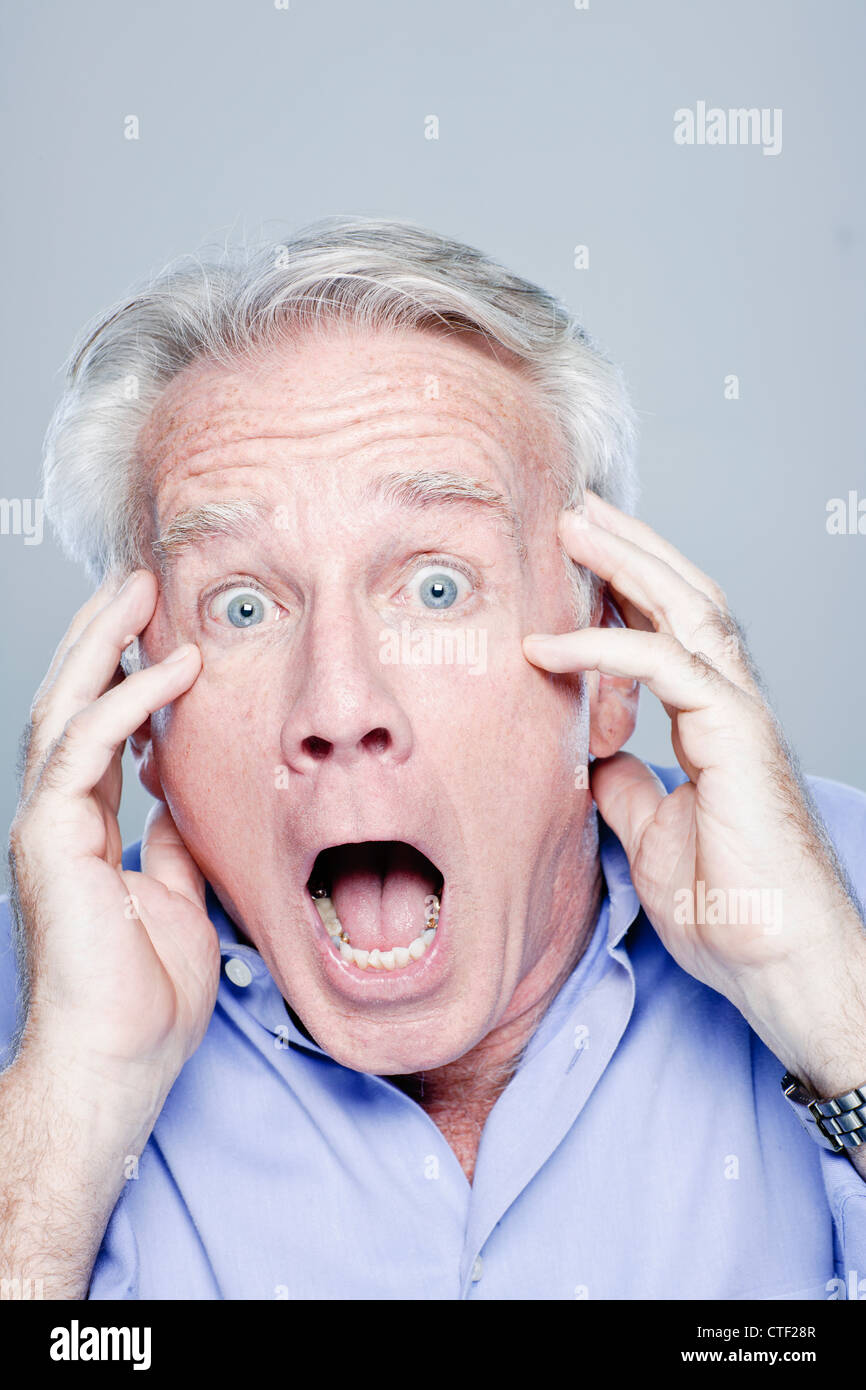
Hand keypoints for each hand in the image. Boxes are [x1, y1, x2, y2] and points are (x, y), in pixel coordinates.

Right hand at [8, 569, 218, 1108]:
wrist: (117, 1064)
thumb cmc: (145, 998)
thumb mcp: (179, 898)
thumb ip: (174, 842)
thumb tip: (184, 799)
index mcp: (84, 830)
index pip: (98, 733)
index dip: (126, 680)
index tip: (165, 638)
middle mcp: (57, 819)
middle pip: (70, 704)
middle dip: (102, 639)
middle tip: (138, 585)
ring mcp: (46, 826)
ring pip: (65, 708)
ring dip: (104, 645)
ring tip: (141, 594)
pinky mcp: (50, 838)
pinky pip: (85, 748)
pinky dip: (126, 701)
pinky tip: (167, 669)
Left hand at [523, 491, 865, 1099]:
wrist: (776, 963)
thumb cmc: (728, 906)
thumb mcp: (650, 835)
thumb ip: (627, 788)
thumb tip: (595, 757)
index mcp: (714, 722)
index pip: (672, 631)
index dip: (628, 589)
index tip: (577, 562)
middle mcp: (731, 705)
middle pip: (685, 597)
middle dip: (631, 547)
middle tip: (577, 510)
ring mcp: (739, 716)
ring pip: (688, 609)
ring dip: (627, 562)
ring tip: (576, 527)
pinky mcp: (736, 738)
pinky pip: (667, 667)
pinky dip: (605, 649)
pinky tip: (551, 646)